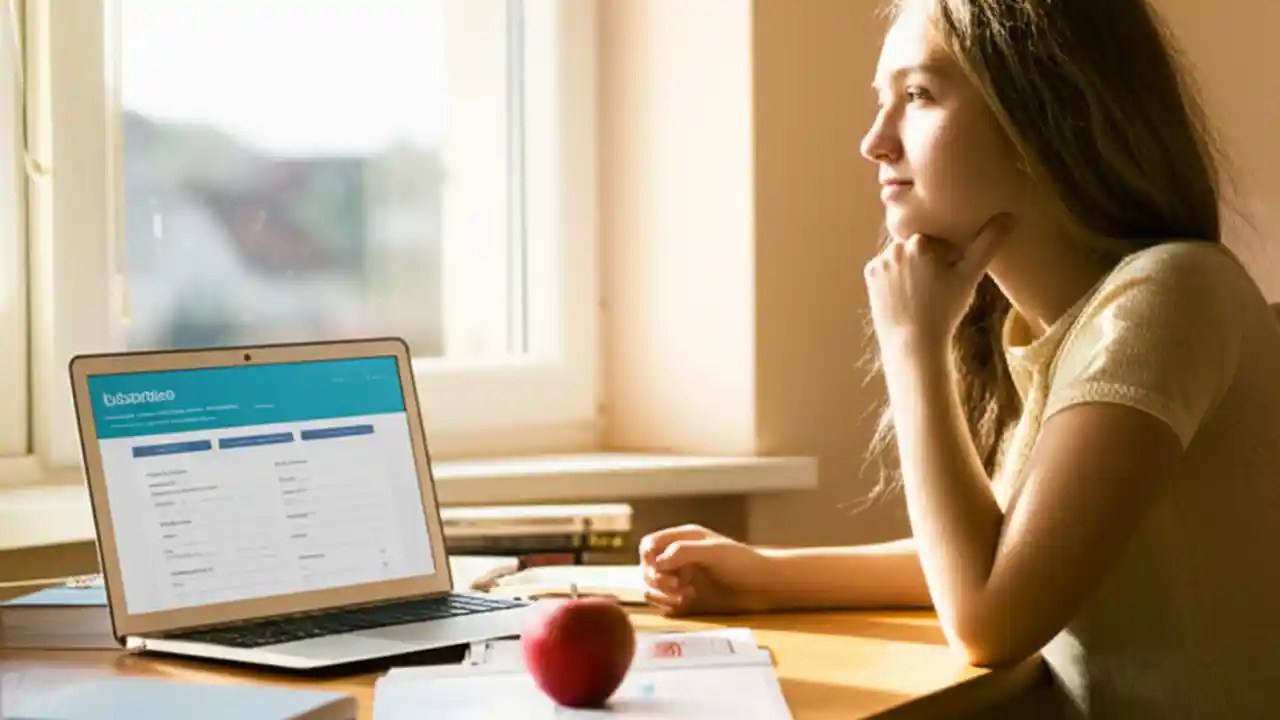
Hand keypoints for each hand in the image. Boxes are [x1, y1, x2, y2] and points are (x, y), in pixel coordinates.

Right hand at [638, 524, 770, 615]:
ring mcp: (680, 579)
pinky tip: (686, 602)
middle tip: (675, 584)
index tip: (660, 568)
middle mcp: (678, 558)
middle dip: (655, 577)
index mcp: (682, 539)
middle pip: (646, 567)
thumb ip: (684, 551)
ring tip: (682, 596)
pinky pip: (662, 603)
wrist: (763, 587)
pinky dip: (667, 604)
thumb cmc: (742, 562)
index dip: (648, 556)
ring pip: (651, 586)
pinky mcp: (684, 599)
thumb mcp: (713, 551)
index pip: (649, 544)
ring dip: (661, 593)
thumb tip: (657, 563)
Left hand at [864, 214, 1013, 349]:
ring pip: (902, 256)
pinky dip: (894, 277)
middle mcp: (895, 246)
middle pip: (919, 246)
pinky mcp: (869, 274)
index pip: (940, 240)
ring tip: (919, 294)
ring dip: (910, 268)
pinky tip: (904, 295)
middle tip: (935, 288)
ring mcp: (880, 260)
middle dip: (928, 261)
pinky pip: (886, 268)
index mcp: (920, 242)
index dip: (948, 258)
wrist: (912, 343)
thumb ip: (988, 243)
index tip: (949, 278)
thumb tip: (1010, 216)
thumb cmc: (944, 310)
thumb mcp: (970, 276)